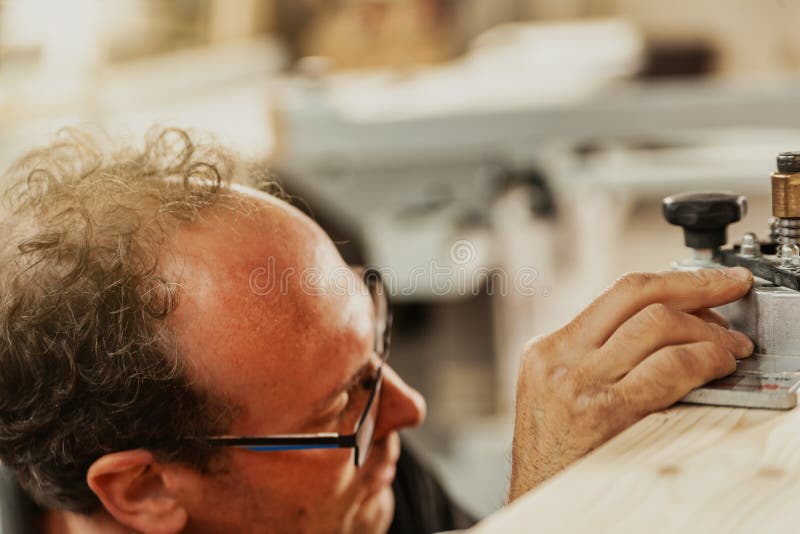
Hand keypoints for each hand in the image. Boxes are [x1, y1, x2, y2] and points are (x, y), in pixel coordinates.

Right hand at [508, 267, 753, 501]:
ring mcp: (580, 382)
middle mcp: (561, 358)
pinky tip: (719, 367)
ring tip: (731, 345)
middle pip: (637, 295)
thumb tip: (659, 330)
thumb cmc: (553, 457)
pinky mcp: (606, 411)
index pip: (618, 293)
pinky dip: (704, 360)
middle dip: (697, 285)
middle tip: (732, 288)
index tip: (708, 281)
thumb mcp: (554, 393)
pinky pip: (668, 368)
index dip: (674, 281)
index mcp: (547, 349)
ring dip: (708, 330)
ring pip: (657, 324)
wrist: (537, 506)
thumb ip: (593, 357)